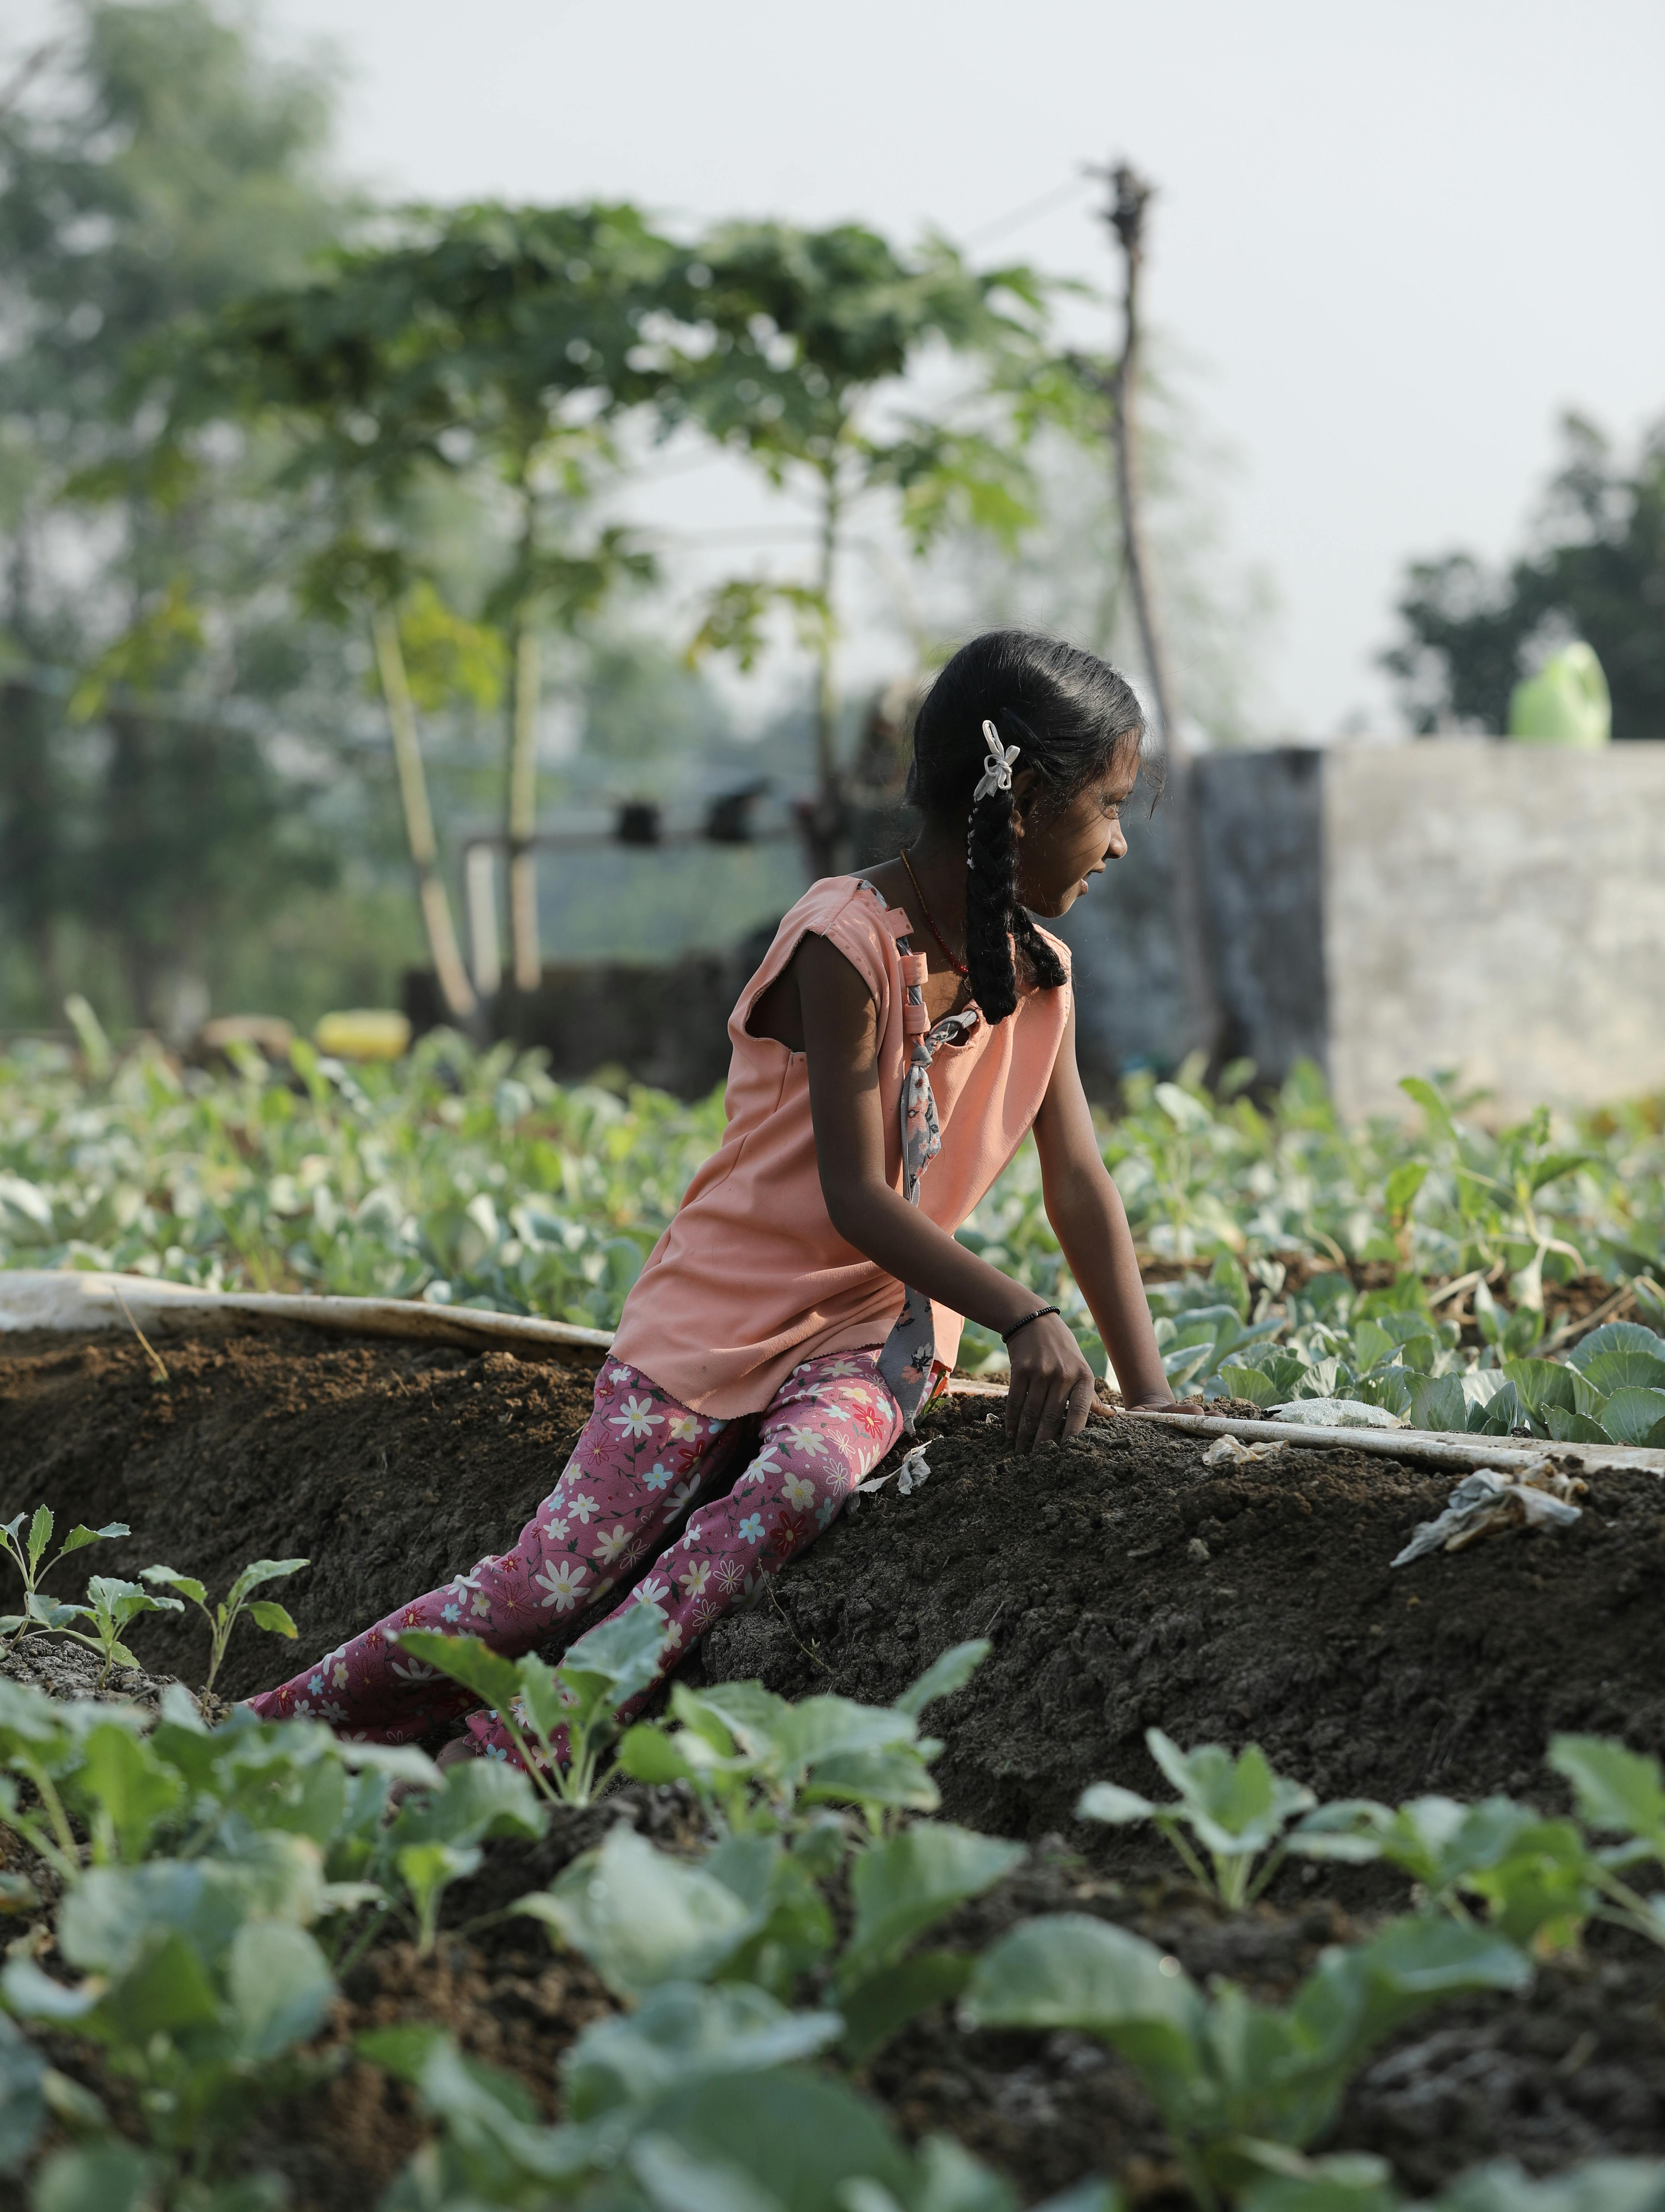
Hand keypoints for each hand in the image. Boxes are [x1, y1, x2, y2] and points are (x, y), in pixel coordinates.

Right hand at [1003, 1311, 1097, 1452]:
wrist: (1035, 1322)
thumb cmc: (1063, 1350)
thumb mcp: (1081, 1368)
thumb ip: (1091, 1396)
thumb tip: (1111, 1417)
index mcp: (1083, 1377)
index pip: (1080, 1413)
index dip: (1073, 1436)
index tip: (1066, 1455)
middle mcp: (1064, 1374)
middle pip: (1052, 1416)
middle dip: (1043, 1442)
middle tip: (1038, 1461)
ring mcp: (1042, 1371)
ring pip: (1031, 1411)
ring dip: (1024, 1434)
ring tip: (1021, 1451)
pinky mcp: (1021, 1368)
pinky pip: (1015, 1400)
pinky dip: (1011, 1419)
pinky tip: (1010, 1433)